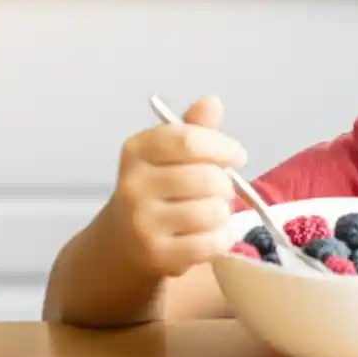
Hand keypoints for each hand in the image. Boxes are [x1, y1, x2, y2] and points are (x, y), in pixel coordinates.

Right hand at [104, 95, 247, 277]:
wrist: (121, 243)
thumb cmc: (155, 190)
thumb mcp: (167, 154)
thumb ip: (192, 129)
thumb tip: (212, 102)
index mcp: (137, 150)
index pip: (189, 140)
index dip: (223, 147)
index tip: (237, 156)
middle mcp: (133, 185)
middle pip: (206, 178)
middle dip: (225, 184)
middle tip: (221, 190)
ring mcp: (142, 223)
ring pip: (212, 211)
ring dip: (224, 212)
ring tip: (213, 212)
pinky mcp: (157, 255)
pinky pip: (210, 242)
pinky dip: (223, 237)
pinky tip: (214, 233)